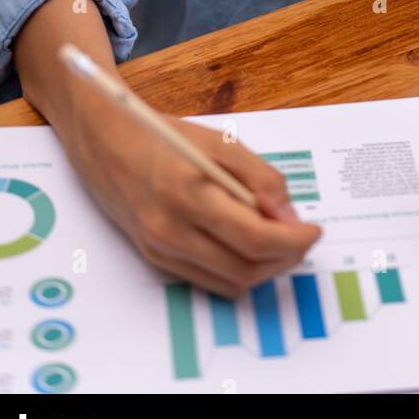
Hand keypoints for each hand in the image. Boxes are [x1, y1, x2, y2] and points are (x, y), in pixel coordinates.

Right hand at [63, 86, 321, 296]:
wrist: (104, 142)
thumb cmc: (164, 136)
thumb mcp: (220, 142)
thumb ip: (261, 178)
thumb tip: (289, 215)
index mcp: (190, 195)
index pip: (256, 238)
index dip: (294, 241)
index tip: (314, 230)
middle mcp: (172, 231)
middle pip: (246, 268)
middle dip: (285, 258)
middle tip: (302, 236)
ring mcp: (161, 250)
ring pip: (229, 282)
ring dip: (263, 268)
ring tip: (278, 239)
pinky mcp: (155, 258)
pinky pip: (207, 280)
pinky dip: (236, 269)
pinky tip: (244, 242)